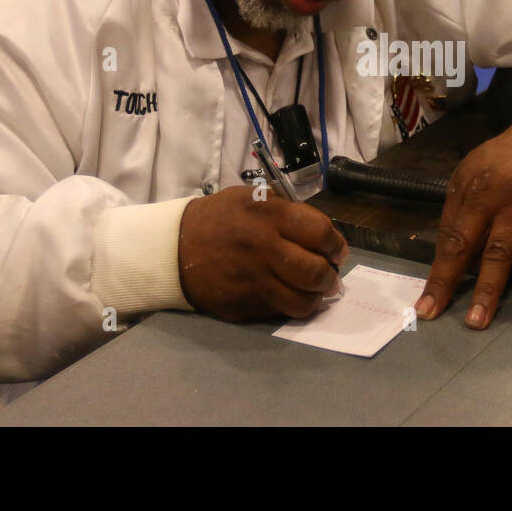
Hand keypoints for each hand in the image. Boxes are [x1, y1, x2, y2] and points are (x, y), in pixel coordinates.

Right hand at [178, 186, 347, 321]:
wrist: (175, 248)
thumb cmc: (220, 218)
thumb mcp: (252, 198)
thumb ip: (288, 212)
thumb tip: (324, 237)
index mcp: (268, 216)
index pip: (320, 233)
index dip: (336, 244)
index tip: (336, 250)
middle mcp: (263, 249)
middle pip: (316, 272)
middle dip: (330, 275)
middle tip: (329, 274)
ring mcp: (254, 281)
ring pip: (303, 301)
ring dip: (315, 297)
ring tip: (314, 290)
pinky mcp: (244, 306)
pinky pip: (280, 312)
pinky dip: (290, 305)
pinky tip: (287, 294)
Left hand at [414, 102, 511, 328]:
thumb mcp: (479, 167)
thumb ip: (465, 205)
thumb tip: (454, 252)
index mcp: (466, 185)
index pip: (447, 234)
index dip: (435, 269)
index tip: (425, 301)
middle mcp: (489, 196)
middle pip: (463, 244)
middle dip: (446, 281)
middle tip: (434, 312)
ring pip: (499, 253)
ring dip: (488, 289)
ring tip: (478, 320)